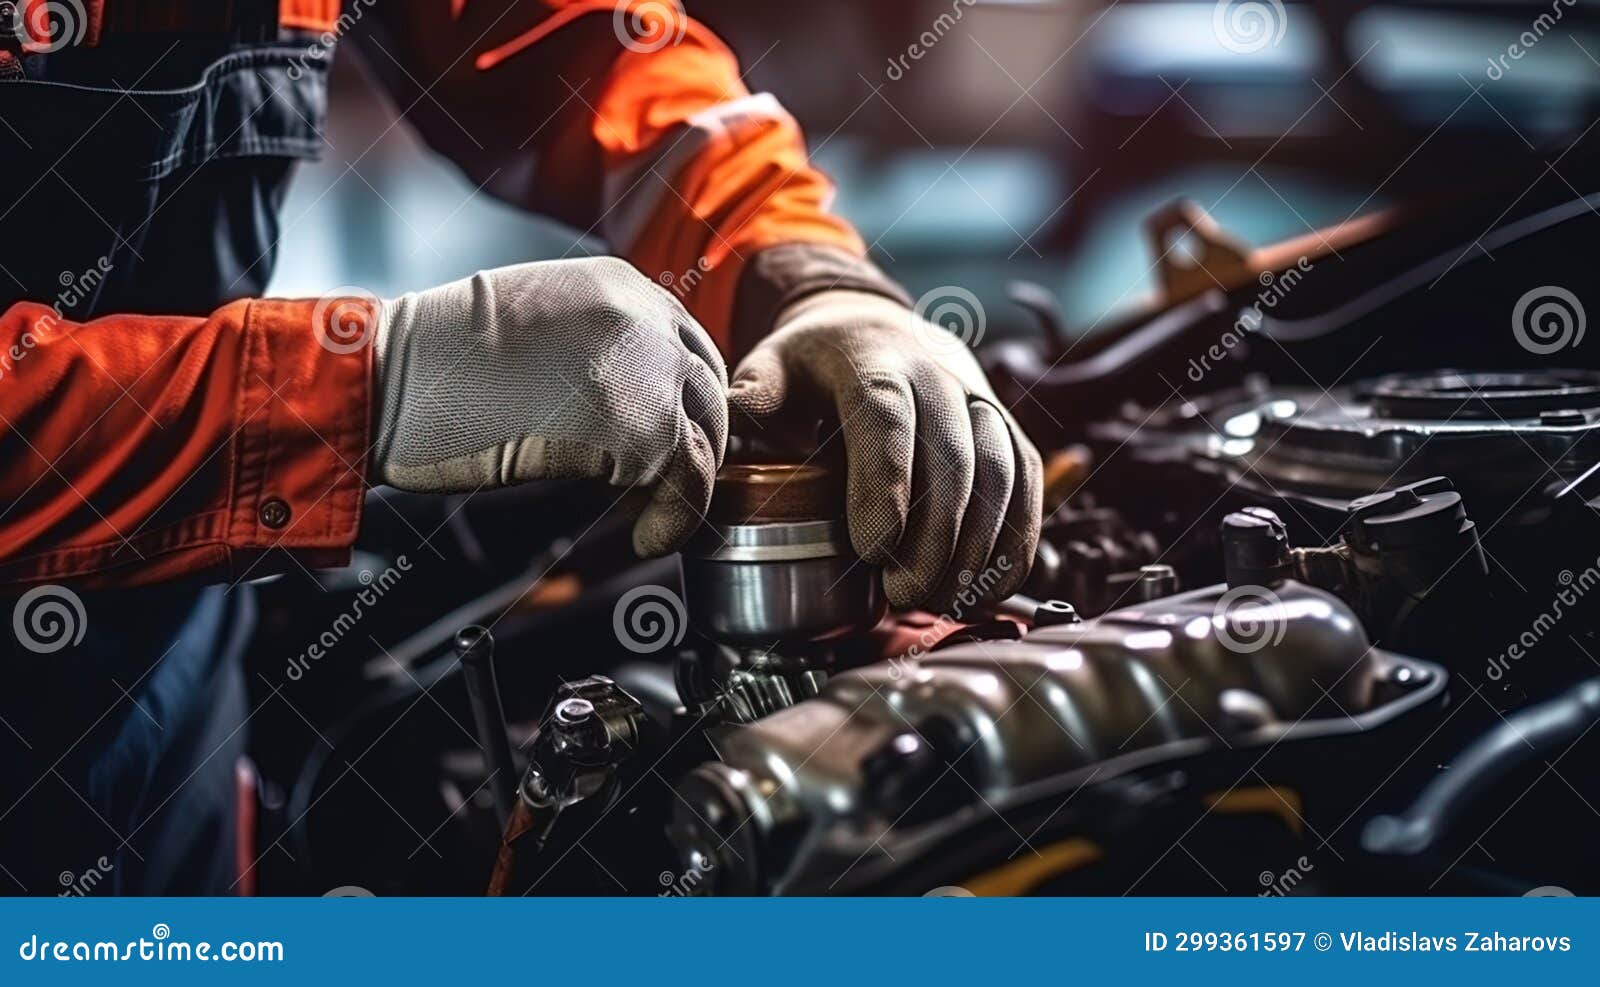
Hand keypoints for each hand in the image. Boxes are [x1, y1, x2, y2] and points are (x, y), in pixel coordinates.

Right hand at [371, 257, 727, 557]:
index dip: (682, 405)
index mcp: (621, 285)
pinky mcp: (638, 427)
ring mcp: (647, 370)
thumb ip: (597, 347)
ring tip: (652, 517)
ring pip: (706, 439)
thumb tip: (631, 404)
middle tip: (664, 490)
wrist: (393, 379)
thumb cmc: (438, 365)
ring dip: (686, 488)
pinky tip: (648, 536)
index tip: (669, 445)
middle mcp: (645, 316)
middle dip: (693, 447)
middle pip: (707, 393)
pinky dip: (676, 519)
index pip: (689, 348)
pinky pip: (688, 483)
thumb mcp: (537, 324)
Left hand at [728, 290, 1040, 610]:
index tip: (873, 549)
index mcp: (873, 359)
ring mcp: (981, 402)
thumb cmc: (820, 363)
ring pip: (999, 475)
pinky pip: (1026, 485)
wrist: (881, 328)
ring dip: (975, 548)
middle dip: (933, 539)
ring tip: (938, 600)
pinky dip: (1015, 540)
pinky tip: (987, 587)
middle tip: (902, 595)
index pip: (886, 419)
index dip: (886, 485)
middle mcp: (938, 375)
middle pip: (952, 458)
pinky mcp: (1009, 430)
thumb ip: (752, 399)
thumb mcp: (773, 366)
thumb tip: (727, 429)